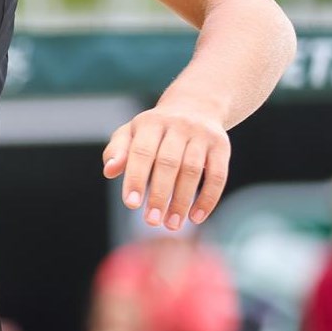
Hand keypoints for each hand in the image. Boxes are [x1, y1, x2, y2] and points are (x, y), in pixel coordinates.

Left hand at [102, 100, 230, 229]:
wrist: (196, 106)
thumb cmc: (155, 130)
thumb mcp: (132, 133)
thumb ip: (117, 151)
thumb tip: (109, 171)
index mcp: (151, 123)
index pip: (142, 152)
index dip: (136, 178)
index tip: (131, 205)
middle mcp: (178, 125)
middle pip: (168, 163)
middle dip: (159, 195)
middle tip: (151, 221)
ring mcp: (201, 134)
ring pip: (192, 171)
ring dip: (182, 201)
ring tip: (172, 224)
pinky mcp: (221, 145)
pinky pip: (217, 175)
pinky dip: (208, 199)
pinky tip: (196, 218)